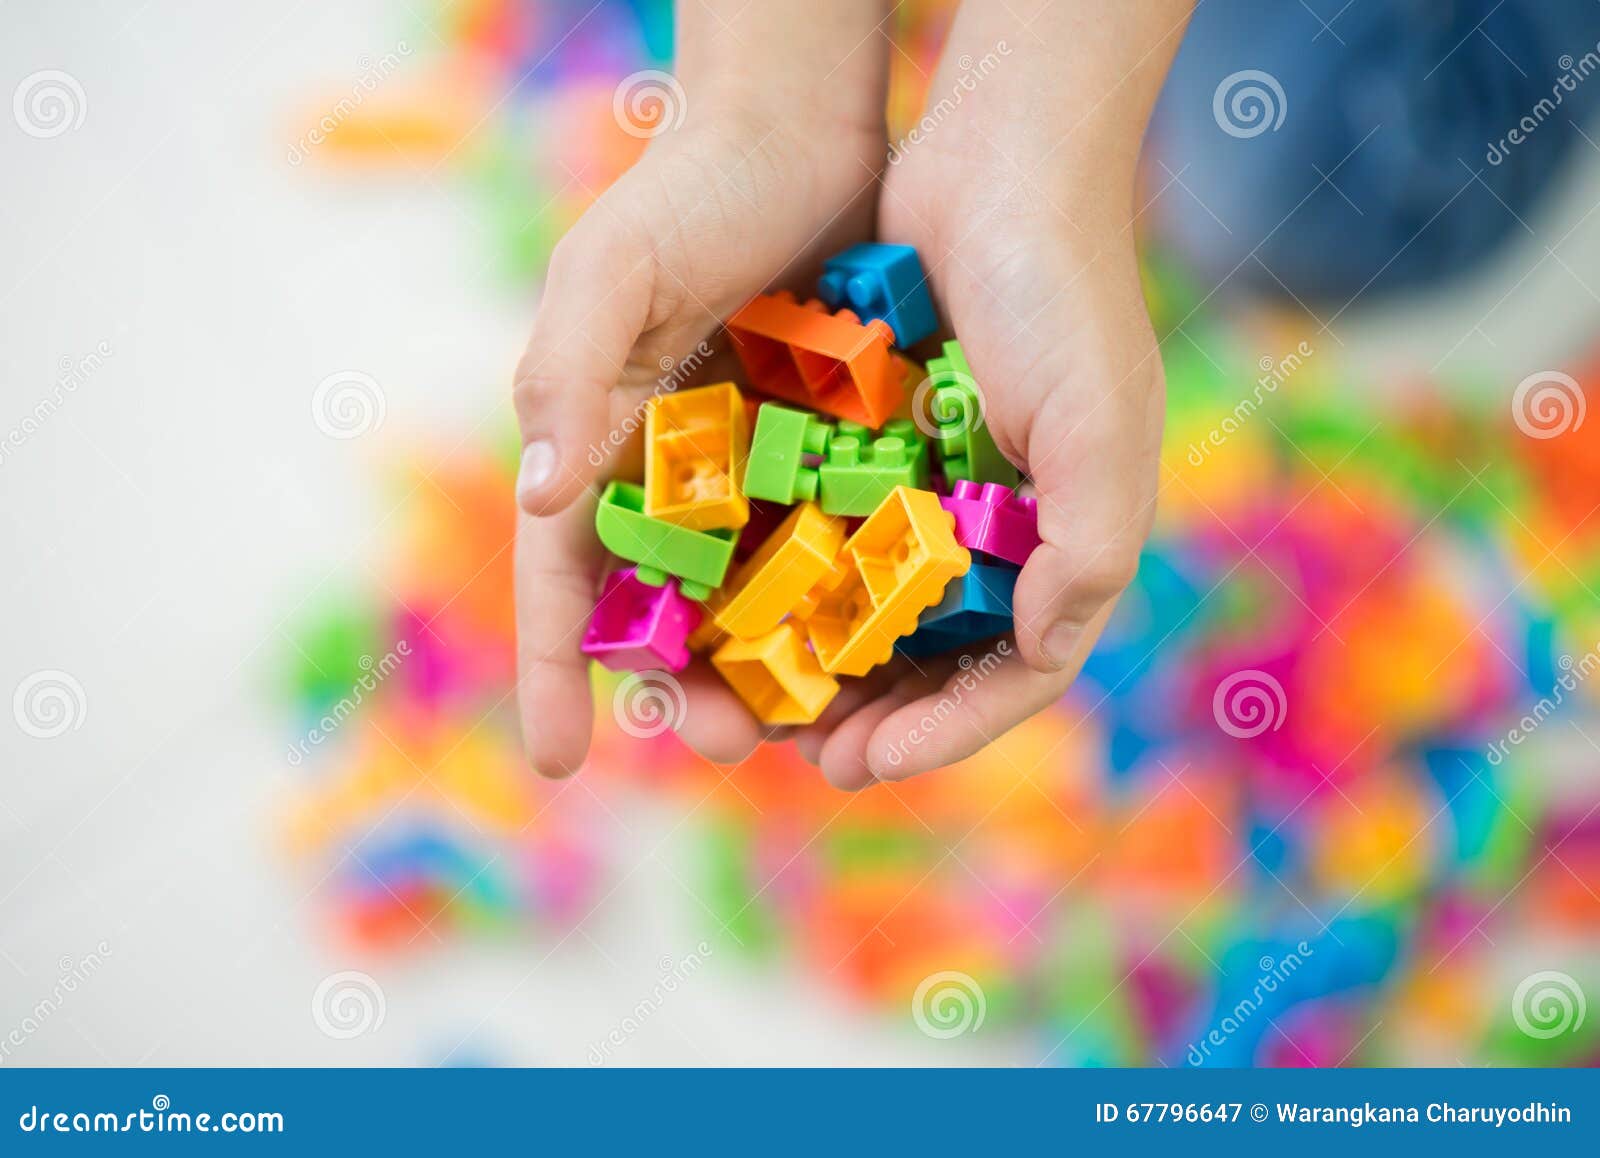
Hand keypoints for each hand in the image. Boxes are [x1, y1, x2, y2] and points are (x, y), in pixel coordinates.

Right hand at [512, 2, 888, 774]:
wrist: (800, 129)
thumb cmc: (686, 194)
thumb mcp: (610, 274)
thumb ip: (568, 379)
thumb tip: (539, 498)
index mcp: (595, 443)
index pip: (561, 575)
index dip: (555, 667)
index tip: (558, 761)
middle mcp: (665, 472)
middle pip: (661, 609)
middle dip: (685, 686)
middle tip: (728, 745)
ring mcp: (745, 467)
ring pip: (747, 594)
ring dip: (769, 664)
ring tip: (808, 724)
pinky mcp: (818, 449)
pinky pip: (823, 540)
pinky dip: (836, 596)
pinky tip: (872, 645)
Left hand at [791, 1, 1187, 788]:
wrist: (998, 165)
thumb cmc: (1061, 297)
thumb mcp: (1101, 430)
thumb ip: (1087, 552)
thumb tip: (1040, 657)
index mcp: (1063, 545)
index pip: (1011, 677)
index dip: (944, 732)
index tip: (866, 763)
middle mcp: (998, 530)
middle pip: (933, 661)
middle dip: (870, 715)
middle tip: (799, 753)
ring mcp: (933, 490)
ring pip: (870, 609)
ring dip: (819, 661)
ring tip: (756, 701)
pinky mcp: (872, 445)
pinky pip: (828, 530)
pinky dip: (790, 574)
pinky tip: (734, 604)